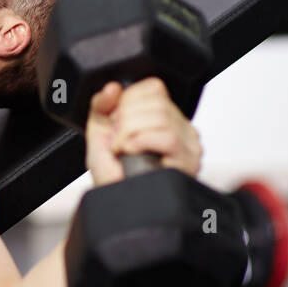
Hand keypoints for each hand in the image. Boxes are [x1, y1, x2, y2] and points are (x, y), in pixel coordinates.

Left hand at [84, 78, 202, 185]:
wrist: (114, 199)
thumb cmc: (111, 172)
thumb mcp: (99, 130)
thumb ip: (101, 104)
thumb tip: (113, 87)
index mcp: (161, 115)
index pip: (154, 87)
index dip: (127, 102)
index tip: (116, 122)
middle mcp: (179, 127)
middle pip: (156, 102)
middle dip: (125, 120)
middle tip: (118, 140)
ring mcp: (187, 144)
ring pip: (162, 117)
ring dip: (130, 133)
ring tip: (124, 149)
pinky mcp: (188, 160)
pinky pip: (168, 137)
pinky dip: (142, 141)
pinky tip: (132, 153)